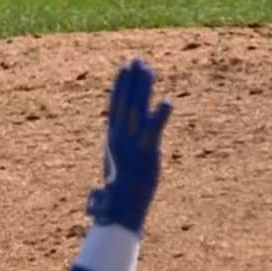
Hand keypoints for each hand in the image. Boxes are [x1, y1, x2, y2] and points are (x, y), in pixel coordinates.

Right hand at [85, 59, 172, 233]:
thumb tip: (102, 176)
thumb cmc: (115, 197)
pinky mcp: (148, 153)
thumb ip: (115, 160)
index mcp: (112, 139)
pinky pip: (155, 130)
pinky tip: (168, 101)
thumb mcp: (112, 172)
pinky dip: (161, 115)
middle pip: (126, 101)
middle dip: (131, 80)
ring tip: (148, 68)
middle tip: (137, 59)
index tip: (125, 67)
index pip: (116, 105)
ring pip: (138, 109)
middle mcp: (120, 137)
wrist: (120, 211)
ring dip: (142, 88)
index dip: (120, 85)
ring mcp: (133, 144)